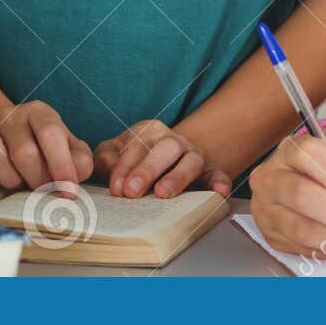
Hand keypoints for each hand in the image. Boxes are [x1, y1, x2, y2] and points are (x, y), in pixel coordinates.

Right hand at [0, 100, 93, 192]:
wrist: (2, 137)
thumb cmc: (41, 148)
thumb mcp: (66, 147)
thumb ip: (79, 160)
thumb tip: (76, 178)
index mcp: (38, 112)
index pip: (50, 133)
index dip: (61, 165)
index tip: (69, 192)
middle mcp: (9, 116)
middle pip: (23, 152)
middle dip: (37, 180)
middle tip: (42, 191)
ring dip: (11, 182)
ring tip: (19, 184)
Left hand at [94, 119, 230, 198]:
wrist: (165, 162)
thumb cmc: (132, 161)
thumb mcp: (114, 152)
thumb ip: (105, 157)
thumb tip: (108, 167)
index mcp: (148, 131)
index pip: (137, 145)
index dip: (125, 167)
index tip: (116, 189)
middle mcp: (173, 140)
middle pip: (166, 148)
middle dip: (148, 169)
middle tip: (132, 191)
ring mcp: (193, 154)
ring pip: (192, 160)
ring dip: (177, 177)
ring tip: (163, 193)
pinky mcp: (208, 171)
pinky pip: (217, 174)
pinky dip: (219, 182)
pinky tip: (219, 192)